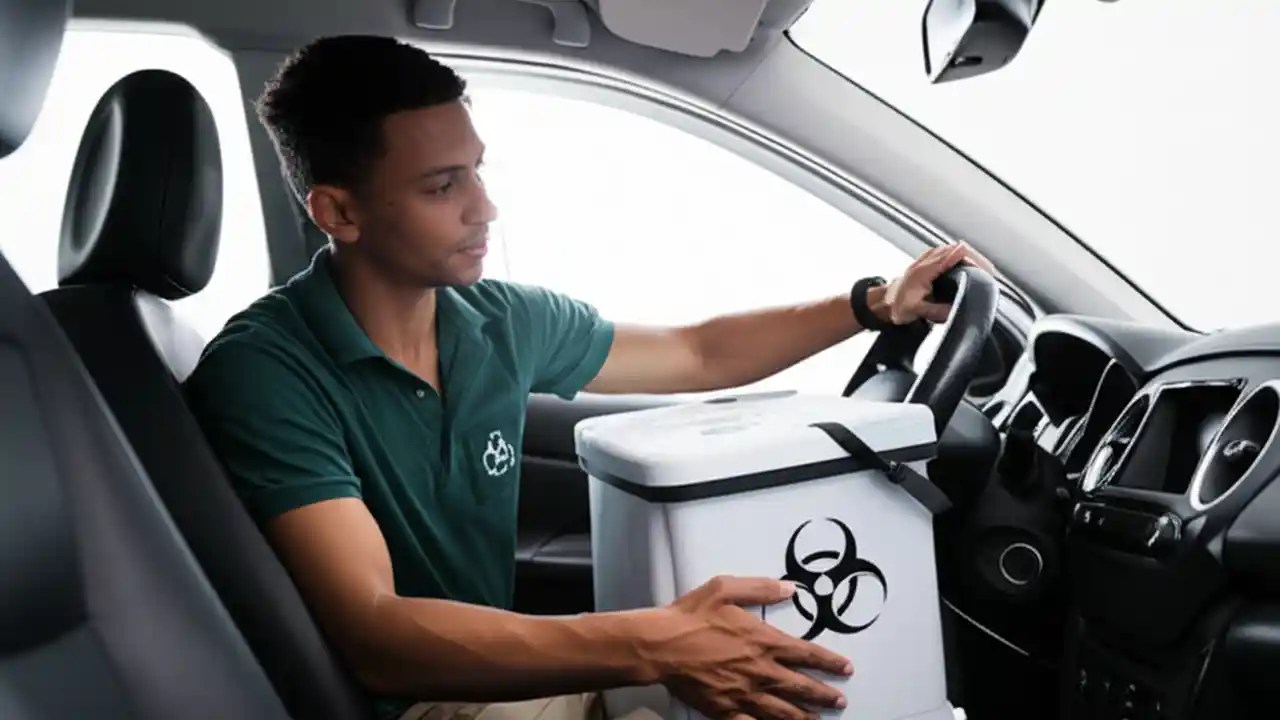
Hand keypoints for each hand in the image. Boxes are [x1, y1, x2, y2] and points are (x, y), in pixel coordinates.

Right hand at [643, 575, 852, 719]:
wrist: (660, 645)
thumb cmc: (691, 615)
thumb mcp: (725, 588)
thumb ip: (760, 588)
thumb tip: (790, 588)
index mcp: (763, 641)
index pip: (807, 654)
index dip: (830, 662)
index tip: (846, 668)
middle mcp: (760, 671)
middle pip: (801, 687)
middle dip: (824, 694)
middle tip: (840, 701)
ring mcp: (744, 694)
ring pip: (782, 712)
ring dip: (804, 716)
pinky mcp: (726, 711)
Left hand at [884, 241, 994, 324]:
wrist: (884, 303)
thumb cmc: (899, 307)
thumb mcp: (918, 312)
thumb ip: (937, 311)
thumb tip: (957, 311)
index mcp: (925, 270)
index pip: (953, 255)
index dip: (971, 260)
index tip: (985, 268)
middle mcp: (926, 261)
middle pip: (955, 248)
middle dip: (974, 257)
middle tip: (989, 269)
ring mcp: (925, 259)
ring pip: (950, 248)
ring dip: (967, 255)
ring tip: (982, 266)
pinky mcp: (925, 261)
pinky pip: (945, 251)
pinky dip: (958, 255)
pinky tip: (966, 262)